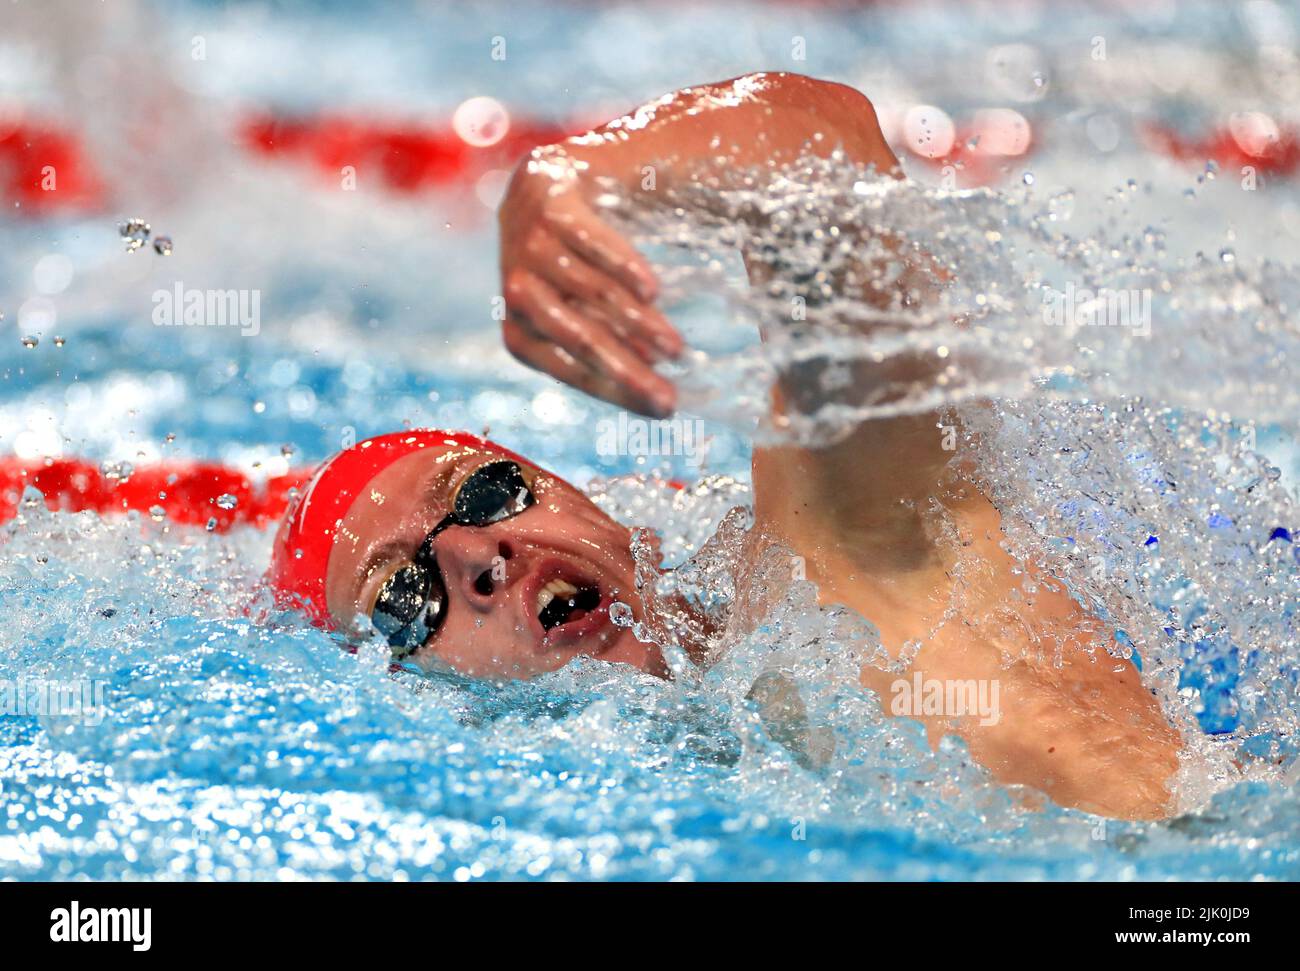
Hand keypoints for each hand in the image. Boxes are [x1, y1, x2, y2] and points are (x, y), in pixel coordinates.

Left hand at [499, 154, 682, 416]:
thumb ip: (613, 342)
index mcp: (520, 327)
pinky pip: (588, 240)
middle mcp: (518, 287)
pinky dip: (619, 265)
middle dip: (626, 371)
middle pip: (579, 337)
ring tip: (676, 348)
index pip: (568, 369)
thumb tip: (659, 394)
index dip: (615, 392)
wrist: (554, 172)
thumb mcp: (584, 305)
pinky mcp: (549, 202)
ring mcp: (529, 242)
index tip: (663, 409)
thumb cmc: (578, 257)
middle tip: (670, 397)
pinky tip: (652, 290)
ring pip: (589, 291)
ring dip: (635, 323)